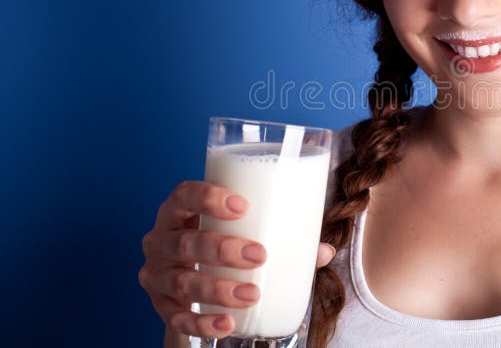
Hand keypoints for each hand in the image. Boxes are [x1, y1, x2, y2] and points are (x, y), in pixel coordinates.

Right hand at [138, 180, 336, 338]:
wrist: (189, 272)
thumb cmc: (220, 239)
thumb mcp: (241, 229)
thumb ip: (280, 236)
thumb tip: (324, 251)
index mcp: (179, 209)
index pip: (184, 195)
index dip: (209, 197)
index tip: (243, 206)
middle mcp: (160, 238)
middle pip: (185, 241)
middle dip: (223, 249)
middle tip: (259, 255)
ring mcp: (157, 273)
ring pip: (182, 281)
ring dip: (217, 289)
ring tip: (251, 294)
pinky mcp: (160, 304)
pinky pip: (176, 317)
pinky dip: (202, 322)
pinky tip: (226, 324)